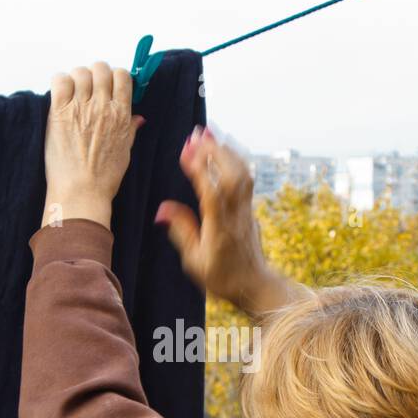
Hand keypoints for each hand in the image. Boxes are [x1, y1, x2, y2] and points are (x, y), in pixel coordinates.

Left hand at [42, 63, 143, 228]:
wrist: (81, 192)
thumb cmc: (103, 178)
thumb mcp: (125, 152)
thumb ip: (130, 129)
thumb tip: (137, 118)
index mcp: (121, 114)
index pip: (122, 76)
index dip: (114, 77)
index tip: (109, 86)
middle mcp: (102, 106)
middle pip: (100, 68)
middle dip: (96, 74)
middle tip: (90, 88)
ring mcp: (80, 108)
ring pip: (80, 72)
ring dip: (77, 79)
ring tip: (74, 93)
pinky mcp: (59, 112)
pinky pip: (59, 80)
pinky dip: (60, 82)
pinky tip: (61, 95)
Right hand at [156, 127, 297, 315]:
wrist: (254, 285)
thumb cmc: (222, 277)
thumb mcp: (194, 261)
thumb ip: (181, 231)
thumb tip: (162, 209)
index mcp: (219, 228)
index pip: (211, 191)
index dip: (200, 169)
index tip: (186, 149)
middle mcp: (236, 215)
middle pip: (231, 175)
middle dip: (215, 150)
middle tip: (197, 132)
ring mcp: (246, 210)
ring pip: (242, 173)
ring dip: (226, 150)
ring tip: (209, 134)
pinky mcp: (250, 209)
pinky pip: (245, 178)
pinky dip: (234, 159)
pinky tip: (224, 150)